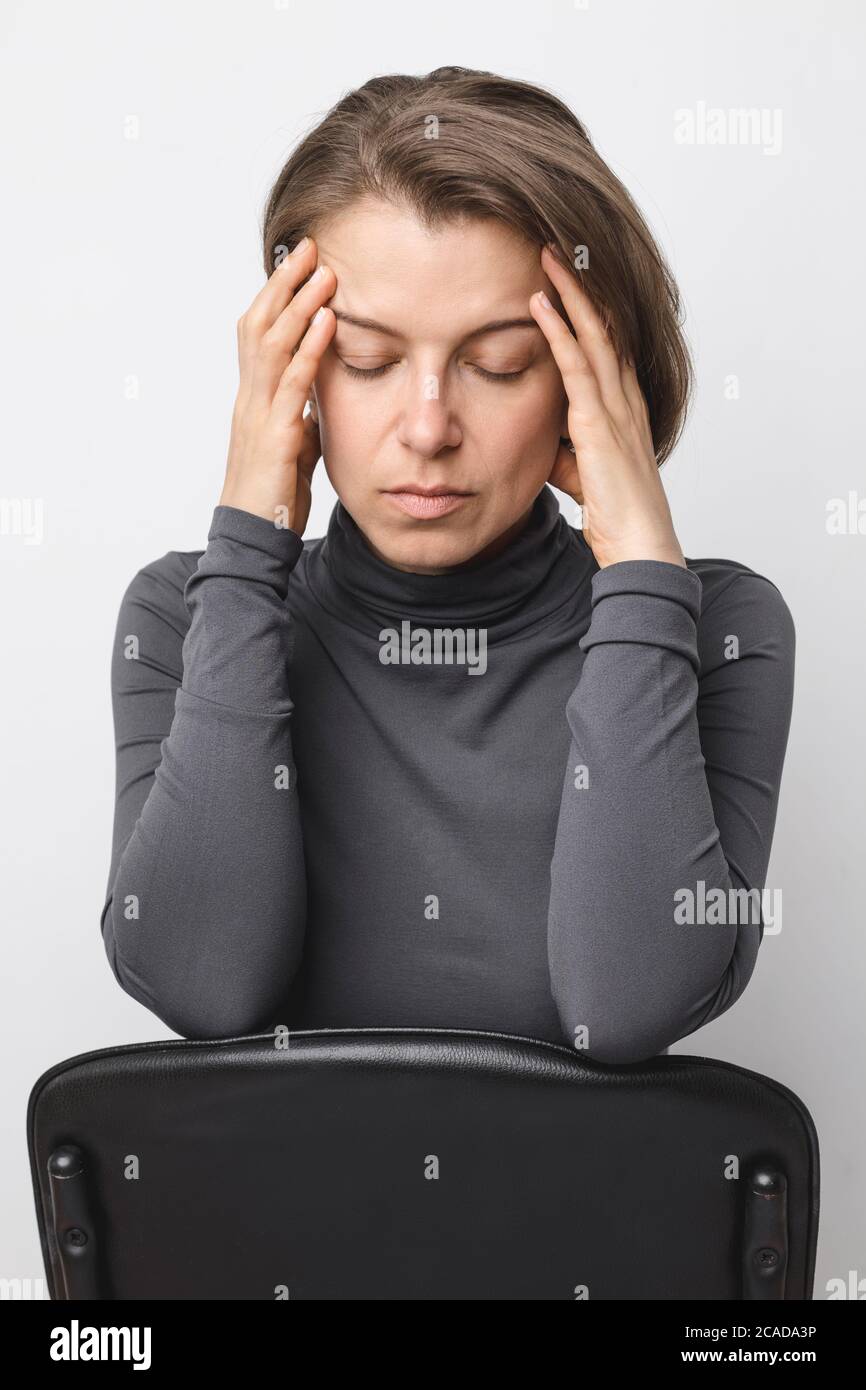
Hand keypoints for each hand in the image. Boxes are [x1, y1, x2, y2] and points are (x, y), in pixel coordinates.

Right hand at [219, 236, 336, 536]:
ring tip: (324, 272)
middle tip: (308, 247)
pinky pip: (293, 383)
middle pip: (259, 324)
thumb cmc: (273, 495)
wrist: (253, 536)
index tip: (298, 264)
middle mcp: (250, 398)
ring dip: (299, 304)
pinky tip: (329, 321)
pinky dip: (311, 347)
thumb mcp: (293, 445)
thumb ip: (301, 416)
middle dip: (284, 284)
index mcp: (253, 398)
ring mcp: (259, 414)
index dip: (275, 296)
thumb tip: (317, 395)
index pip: (257, 333)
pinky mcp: (276, 436)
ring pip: (273, 344)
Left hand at [530, 244, 684, 569]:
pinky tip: (538, 303)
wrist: (639, 544)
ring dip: (569, 293)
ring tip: (547, 256)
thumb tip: (539, 440)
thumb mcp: (578, 472)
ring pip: (593, 334)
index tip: (567, 279)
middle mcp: (625, 398)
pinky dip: (557, 329)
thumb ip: (561, 449)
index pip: (607, 345)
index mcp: (624, 407)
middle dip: (581, 286)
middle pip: (603, 327)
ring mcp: (615, 407)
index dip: (589, 310)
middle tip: (557, 247)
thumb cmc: (615, 513)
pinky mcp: (599, 423)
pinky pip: (576, 364)